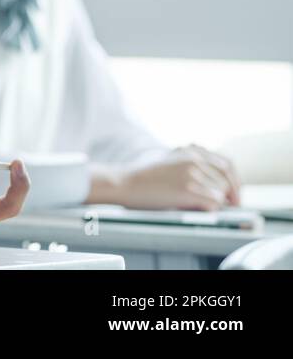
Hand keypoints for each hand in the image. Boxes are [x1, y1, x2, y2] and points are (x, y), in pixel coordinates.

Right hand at [95, 144, 241, 209]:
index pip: (226, 163)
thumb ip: (192, 163)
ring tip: (200, 205)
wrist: (124, 182)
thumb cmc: (145, 177)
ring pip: (221, 192)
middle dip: (232, 193)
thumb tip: (218, 182)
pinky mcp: (188, 189)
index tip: (234, 192)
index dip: (234, 179)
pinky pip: (213, 203)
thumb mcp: (170, 160)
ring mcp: (191, 173)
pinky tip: (195, 208)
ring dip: (215, 201)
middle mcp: (193, 158)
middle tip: (232, 204)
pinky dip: (209, 209)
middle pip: (227, 178)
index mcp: (190, 150)